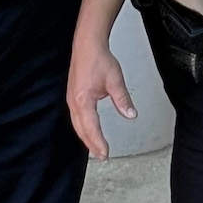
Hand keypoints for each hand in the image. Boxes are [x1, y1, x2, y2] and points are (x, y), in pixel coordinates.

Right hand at [66, 38, 131, 160]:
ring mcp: (71, 99)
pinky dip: (82, 128)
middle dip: (91, 145)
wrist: (87, 45)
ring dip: (86, 138)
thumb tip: (131, 115)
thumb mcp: (115, 80)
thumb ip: (123, 99)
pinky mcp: (72, 96)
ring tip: (95, 148)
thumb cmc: (99, 59)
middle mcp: (74, 102)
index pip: (91, 128)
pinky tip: (88, 131)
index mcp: (83, 100)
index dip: (98, 142)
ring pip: (77, 125)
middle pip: (81, 130)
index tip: (105, 153)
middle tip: (101, 157)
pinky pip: (76, 118)